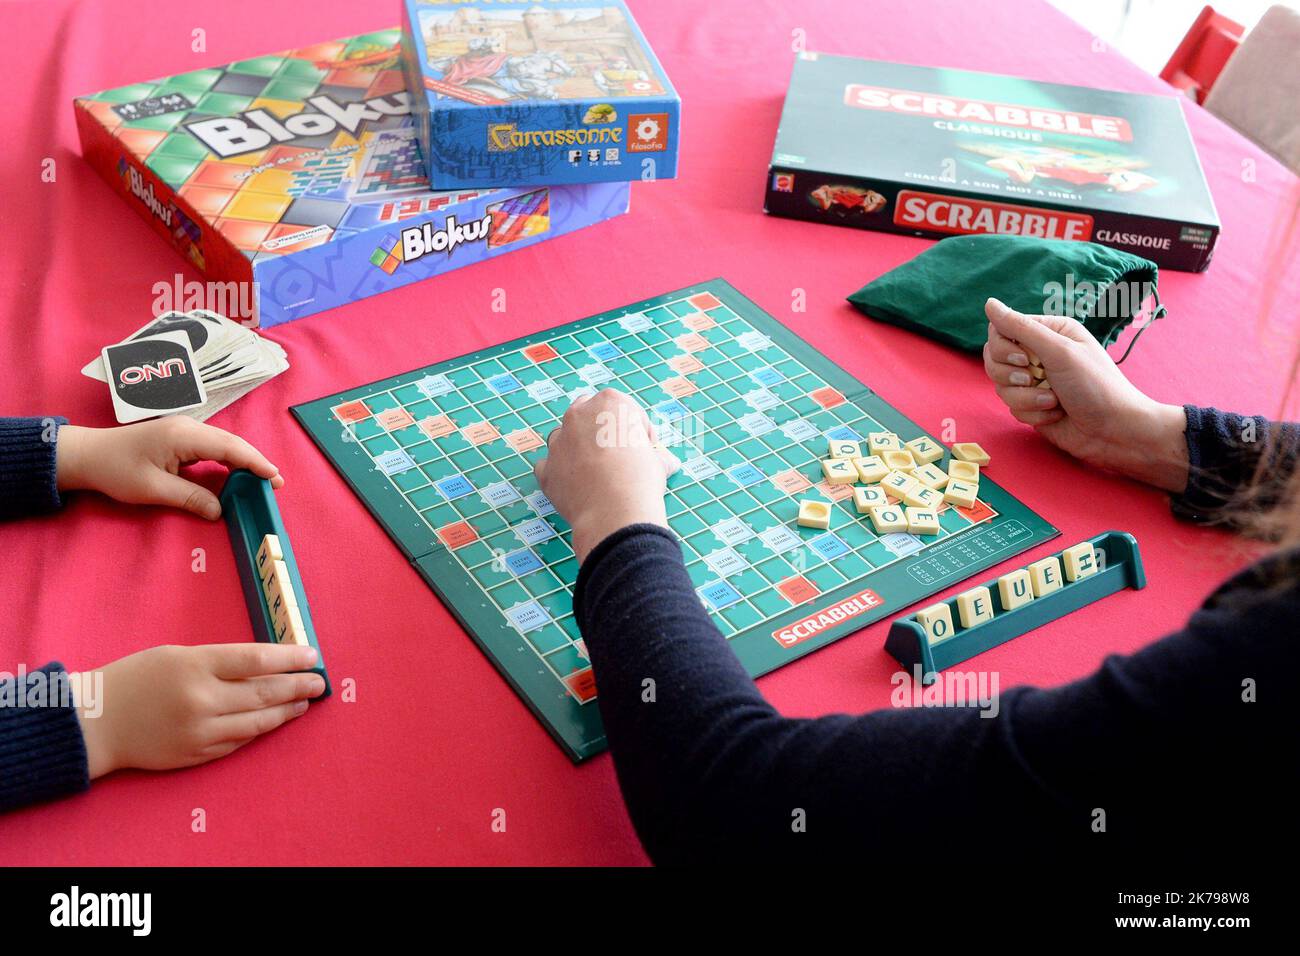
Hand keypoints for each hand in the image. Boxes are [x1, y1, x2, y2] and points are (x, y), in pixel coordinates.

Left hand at [56, 417, 283, 519]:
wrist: (87, 455)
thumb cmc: (116, 470)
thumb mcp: (153, 489)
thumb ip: (190, 498)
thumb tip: (220, 511)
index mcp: (184, 436)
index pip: (229, 447)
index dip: (254, 462)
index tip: (275, 477)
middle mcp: (189, 428)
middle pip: (231, 443)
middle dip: (255, 462)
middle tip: (276, 483)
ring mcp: (185, 431)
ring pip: (223, 445)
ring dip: (243, 462)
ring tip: (262, 480)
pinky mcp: (180, 439)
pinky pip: (212, 448)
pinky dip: (228, 461)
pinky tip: (235, 474)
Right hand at [71, 643, 322, 778]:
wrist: (96, 722)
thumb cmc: (135, 679)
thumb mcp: (176, 655)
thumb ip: (218, 662)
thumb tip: (265, 667)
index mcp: (195, 666)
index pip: (256, 659)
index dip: (290, 659)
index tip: (313, 656)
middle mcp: (201, 700)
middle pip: (264, 692)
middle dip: (298, 687)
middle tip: (319, 683)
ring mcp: (200, 731)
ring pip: (257, 722)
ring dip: (285, 712)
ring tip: (303, 703)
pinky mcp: (196, 755)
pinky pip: (238, 743)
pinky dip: (258, 731)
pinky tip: (272, 721)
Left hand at [534, 389, 679, 562]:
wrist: (614, 512)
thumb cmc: (641, 480)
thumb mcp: (658, 462)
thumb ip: (656, 456)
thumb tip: (667, 463)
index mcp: (610, 402)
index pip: (626, 410)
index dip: (638, 430)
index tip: (644, 449)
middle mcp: (579, 414)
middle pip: (589, 414)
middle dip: (601, 431)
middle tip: (618, 456)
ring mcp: (558, 441)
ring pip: (566, 438)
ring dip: (578, 449)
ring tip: (597, 474)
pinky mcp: (546, 468)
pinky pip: (551, 466)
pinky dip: (562, 474)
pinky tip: (579, 488)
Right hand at [982, 297, 1188, 492]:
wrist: (1113, 432)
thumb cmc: (1095, 386)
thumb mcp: (1059, 351)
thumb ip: (1021, 328)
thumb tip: (989, 303)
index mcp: (1050, 331)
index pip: (1001, 330)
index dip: (1004, 347)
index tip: (1024, 360)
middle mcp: (1040, 353)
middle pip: (994, 358)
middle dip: (1011, 375)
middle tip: (1034, 379)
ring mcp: (1035, 381)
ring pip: (1001, 385)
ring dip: (1025, 397)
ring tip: (1052, 401)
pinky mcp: (1032, 404)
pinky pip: (1012, 406)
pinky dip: (1032, 413)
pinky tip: (1055, 414)